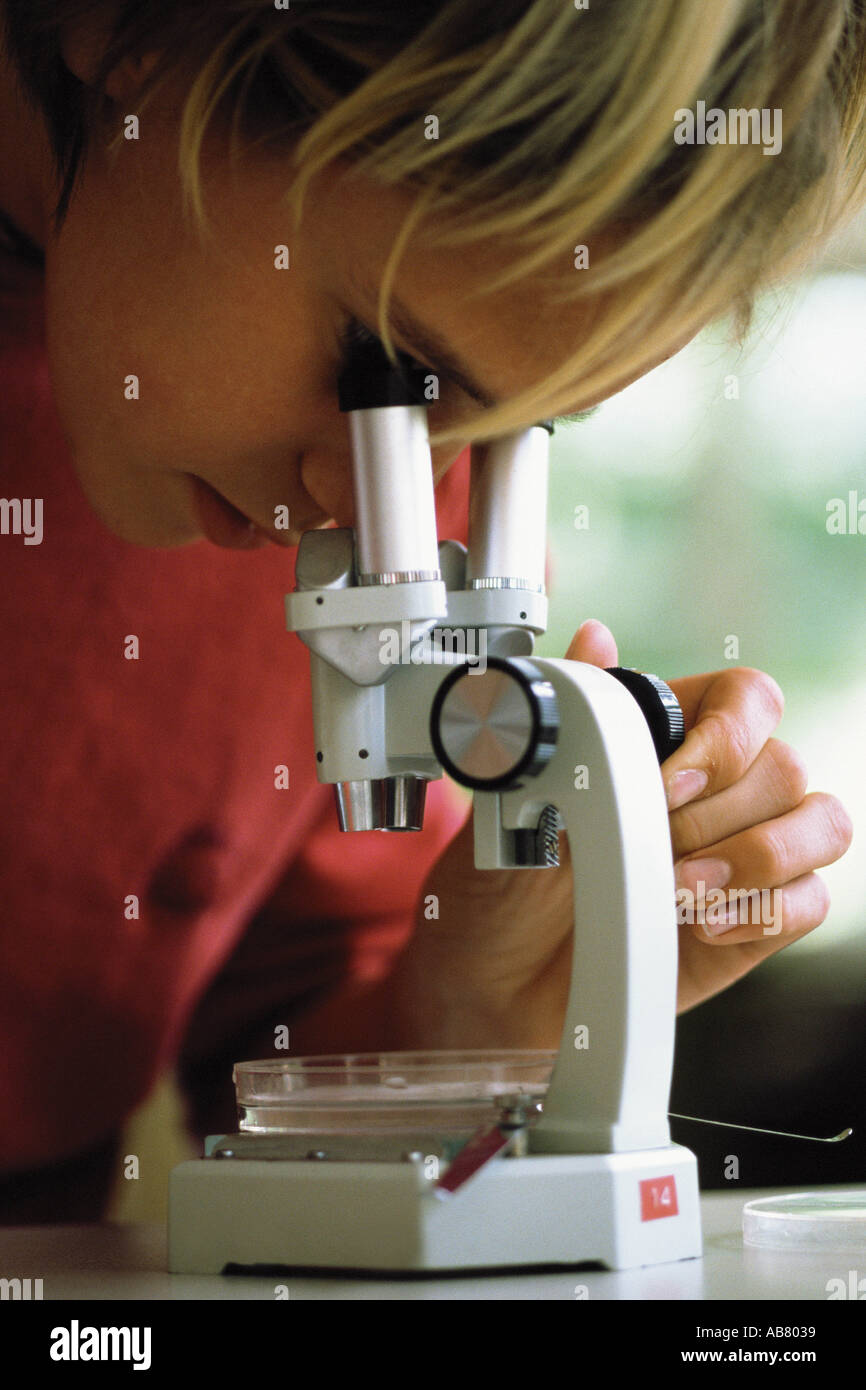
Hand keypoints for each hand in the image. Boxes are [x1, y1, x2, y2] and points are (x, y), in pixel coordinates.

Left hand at [389, 621, 852, 1047]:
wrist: (489, 981)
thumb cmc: (500, 883)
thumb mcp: (514, 794)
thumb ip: (567, 720)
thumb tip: (595, 640)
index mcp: (666, 739)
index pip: (746, 697)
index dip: (726, 734)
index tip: (666, 783)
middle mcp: (716, 790)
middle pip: (785, 764)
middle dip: (718, 814)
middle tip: (653, 851)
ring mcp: (741, 854)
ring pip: (821, 823)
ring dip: (756, 857)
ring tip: (679, 889)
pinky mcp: (753, 921)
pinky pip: (811, 898)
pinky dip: (766, 909)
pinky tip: (699, 923)